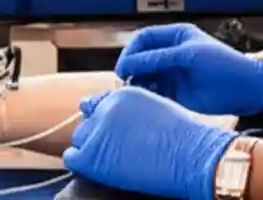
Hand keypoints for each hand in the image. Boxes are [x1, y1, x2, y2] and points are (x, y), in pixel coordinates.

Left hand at [63, 87, 236, 199]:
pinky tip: (99, 167)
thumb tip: (116, 119)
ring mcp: (97, 131)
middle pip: (87, 122)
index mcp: (122, 95)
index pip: (95, 104)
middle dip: (97, 135)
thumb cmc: (182, 137)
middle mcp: (106, 108)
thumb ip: (131, 109)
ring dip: (91, 149)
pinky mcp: (91, 155)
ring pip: (80, 139)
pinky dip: (81, 163)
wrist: (190, 155)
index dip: (102, 120)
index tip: (111, 133)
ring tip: (113, 159)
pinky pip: (72, 158)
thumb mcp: (156, 109)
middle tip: (115, 150)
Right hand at [115, 24, 262, 116]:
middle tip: (126, 83)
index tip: (124, 67)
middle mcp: (172, 53)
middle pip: (142, 57)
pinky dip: (147, 96)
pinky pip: (155, 92)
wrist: (249, 90)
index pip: (144, 38)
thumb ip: (159, 59)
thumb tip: (129, 64)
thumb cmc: (224, 66)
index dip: (131, 51)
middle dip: (132, 68)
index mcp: (177, 36)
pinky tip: (146, 101)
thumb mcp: (190, 57)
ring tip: (135, 93)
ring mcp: (174, 73)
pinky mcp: (177, 93)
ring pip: (146, 76)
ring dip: (138, 83)